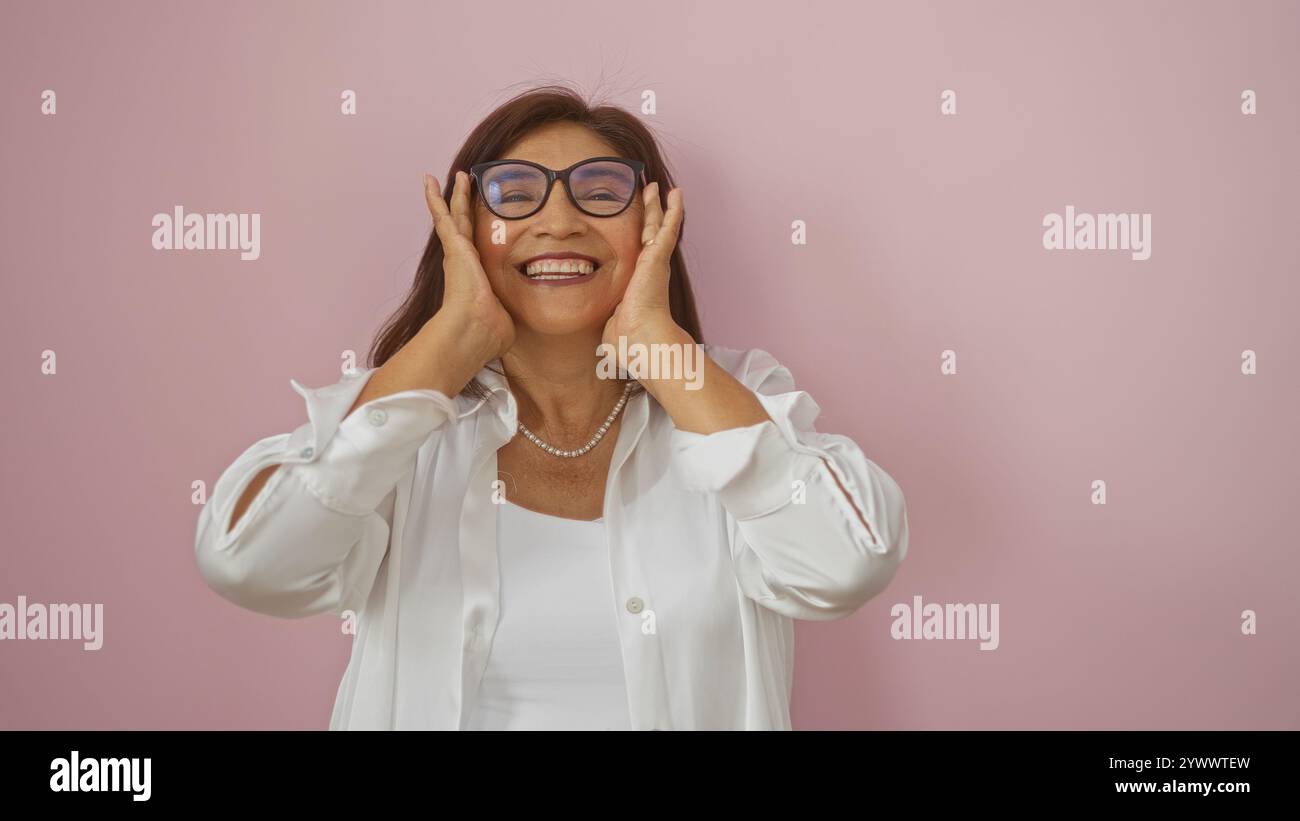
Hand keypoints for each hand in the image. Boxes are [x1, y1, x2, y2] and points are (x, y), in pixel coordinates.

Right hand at [424, 171, 515, 362]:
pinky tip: (429, 181)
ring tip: (457, 175)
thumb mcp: (501, 318)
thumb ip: (502, 315)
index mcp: (474, 277)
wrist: (476, 327)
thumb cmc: (488, 330)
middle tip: (464, 186)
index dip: (476, 235)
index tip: (474, 224)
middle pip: (464, 227)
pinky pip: (443, 216)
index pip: (475, 250)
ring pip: (456, 216)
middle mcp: (462, 262)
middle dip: (465, 207)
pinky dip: (435, 198)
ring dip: (455, 195)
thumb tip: (505, 328)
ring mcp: (456, 253)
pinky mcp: (453, 245)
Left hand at [601, 182, 690, 372]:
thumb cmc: (630, 341)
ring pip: (657, 226)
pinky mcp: (658, 257)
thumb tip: (605, 337)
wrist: (642, 340)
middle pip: (649, 233)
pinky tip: (677, 193)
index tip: (637, 225)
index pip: (638, 254)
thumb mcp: (612, 326)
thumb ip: (609, 323)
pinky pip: (668, 228)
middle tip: (649, 194)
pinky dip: (673, 210)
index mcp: (640, 283)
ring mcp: (656, 262)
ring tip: (658, 187)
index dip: (637, 238)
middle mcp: (651, 270)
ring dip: (658, 206)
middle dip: (649, 213)